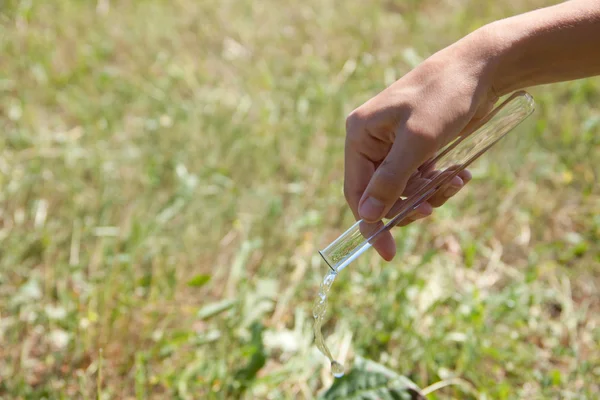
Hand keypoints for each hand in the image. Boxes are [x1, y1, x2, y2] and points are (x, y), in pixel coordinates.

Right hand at [344, 30, 498, 260]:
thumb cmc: (444, 97)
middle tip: (434, 207)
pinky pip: (421, 177)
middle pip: (382, 193)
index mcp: (360, 135)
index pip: (356, 191)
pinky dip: (440, 182)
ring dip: (430, 193)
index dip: (371, 224)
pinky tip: (461, 174)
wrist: (482, 67)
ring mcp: (394, 143)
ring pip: (405, 188)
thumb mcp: (417, 141)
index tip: (389, 252)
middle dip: (409, 204)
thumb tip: (366, 216)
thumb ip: (390, 180)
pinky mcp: (417, 145)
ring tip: (456, 182)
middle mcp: (372, 141)